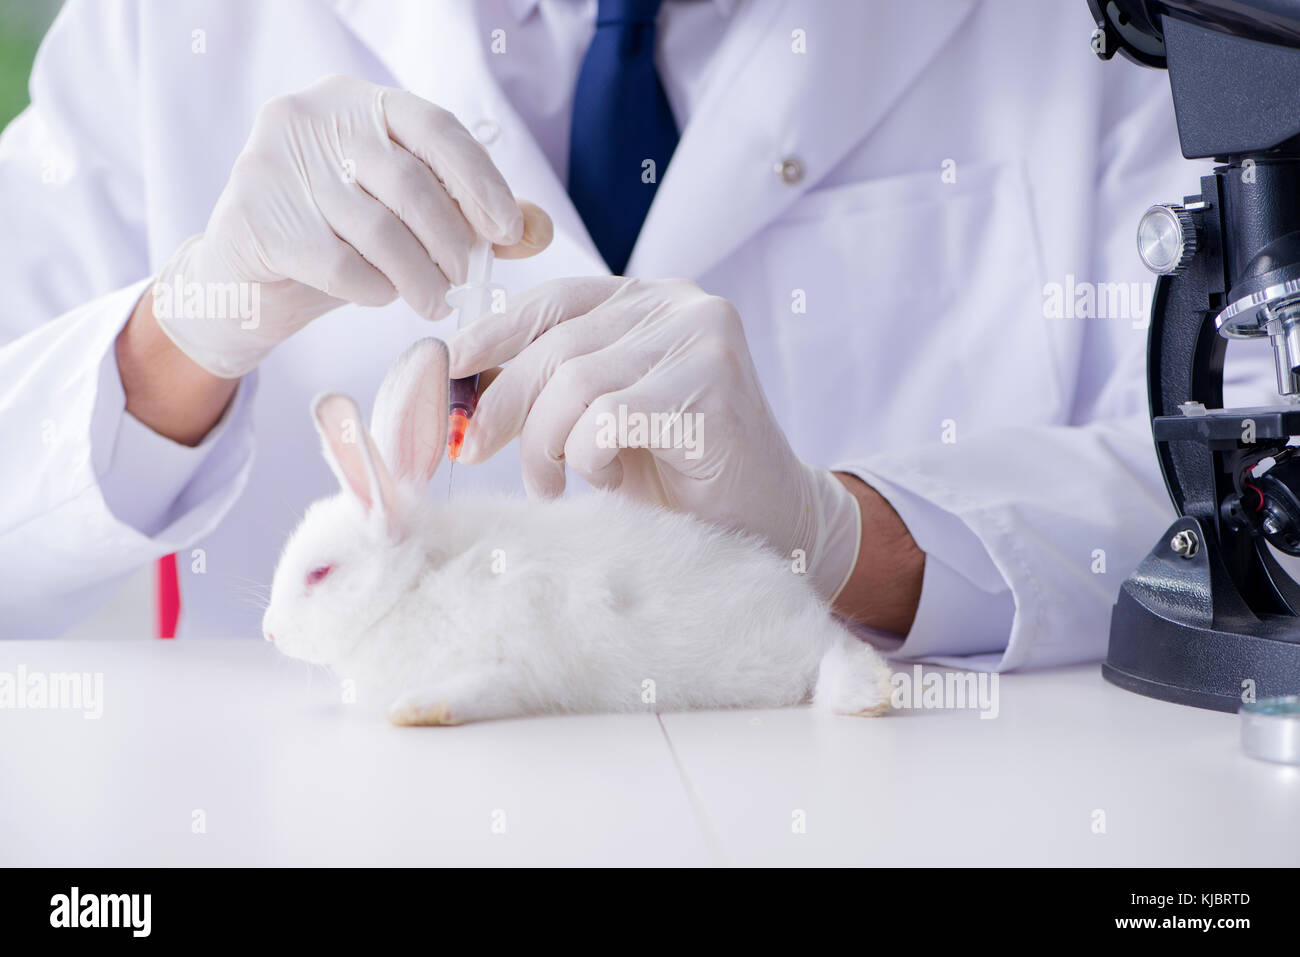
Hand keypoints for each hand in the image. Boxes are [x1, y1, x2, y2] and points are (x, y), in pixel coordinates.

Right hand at [151, 74, 550, 377]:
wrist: (248, 280)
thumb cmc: (339, 239)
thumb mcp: (408, 218)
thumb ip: (471, 215)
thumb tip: (541, 230)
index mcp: (358, 100)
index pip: (436, 128)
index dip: (482, 182)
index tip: (507, 233)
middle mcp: (311, 116)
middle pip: (411, 183)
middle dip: (452, 242)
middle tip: (465, 280)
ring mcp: (274, 161)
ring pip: (379, 230)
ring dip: (420, 277)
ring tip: (434, 299)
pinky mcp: (254, 215)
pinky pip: (340, 264)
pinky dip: (373, 288)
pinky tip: (380, 295)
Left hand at [448, 277, 866, 601]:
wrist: (770, 522)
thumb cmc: (677, 474)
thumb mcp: (600, 415)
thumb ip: (549, 385)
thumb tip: (458, 382)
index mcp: (650, 299)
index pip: (552, 301)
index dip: (490, 336)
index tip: (445, 372)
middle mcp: (681, 304)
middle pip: (555, 344)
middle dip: (502, 405)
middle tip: (476, 451)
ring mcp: (703, 340)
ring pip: (574, 384)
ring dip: (545, 446)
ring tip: (556, 483)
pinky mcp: (713, 388)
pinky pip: (607, 419)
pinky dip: (587, 458)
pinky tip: (606, 480)